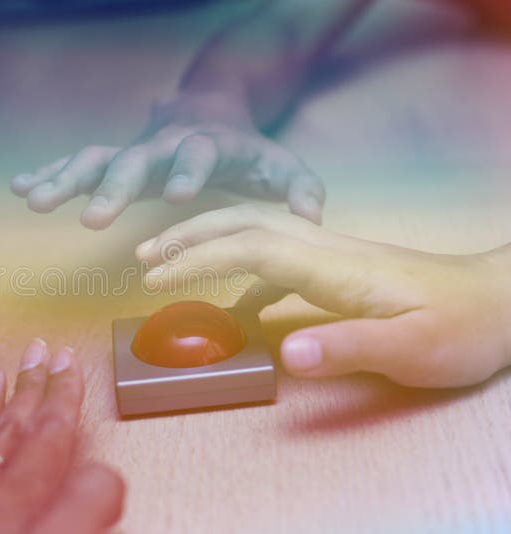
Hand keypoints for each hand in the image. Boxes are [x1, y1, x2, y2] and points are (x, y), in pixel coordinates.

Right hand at [11, 95, 324, 229]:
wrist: (213, 108)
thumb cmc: (249, 149)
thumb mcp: (280, 164)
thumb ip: (299, 187)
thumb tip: (310, 217)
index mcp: (209, 144)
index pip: (200, 154)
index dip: (190, 171)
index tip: (177, 194)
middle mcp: (165, 145)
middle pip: (136, 160)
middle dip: (114, 187)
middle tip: (92, 218)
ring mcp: (135, 150)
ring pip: (96, 159)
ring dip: (65, 179)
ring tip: (32, 199)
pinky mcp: (116, 157)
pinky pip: (78, 162)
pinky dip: (49, 172)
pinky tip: (19, 186)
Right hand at [137, 205, 510, 387]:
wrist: (501, 300)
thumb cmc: (461, 327)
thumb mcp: (413, 349)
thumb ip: (347, 348)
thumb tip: (281, 355)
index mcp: (334, 265)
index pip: (251, 248)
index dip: (198, 258)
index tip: (155, 276)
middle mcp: (326, 249)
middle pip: (244, 224)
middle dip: (189, 236)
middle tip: (142, 255)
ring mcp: (331, 254)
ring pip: (255, 231)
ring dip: (207, 242)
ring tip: (168, 262)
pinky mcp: (338, 268)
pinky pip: (276, 259)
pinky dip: (241, 272)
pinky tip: (234, 307)